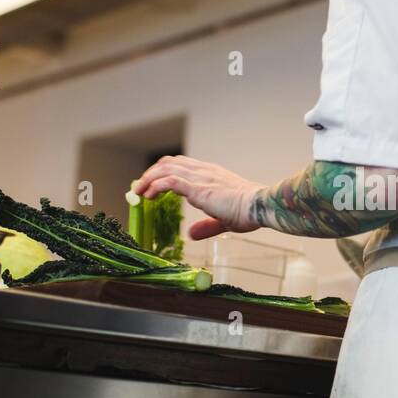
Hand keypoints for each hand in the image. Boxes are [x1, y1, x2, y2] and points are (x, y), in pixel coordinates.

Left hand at [132, 155, 264, 239]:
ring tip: (138, 191)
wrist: (259, 206)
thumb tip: (191, 234)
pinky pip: (170, 181)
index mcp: (210, 173)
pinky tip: (148, 195)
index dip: (163, 171)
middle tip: (140, 188)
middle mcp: (203, 171)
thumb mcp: (223, 219)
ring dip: (148, 179)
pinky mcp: (198, 188)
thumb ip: (206, 225)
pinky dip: (156, 186)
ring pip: (165, 169)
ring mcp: (200, 178)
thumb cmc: (248, 211)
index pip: (180, 164)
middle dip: (151, 173)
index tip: (151, 184)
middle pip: (168, 162)